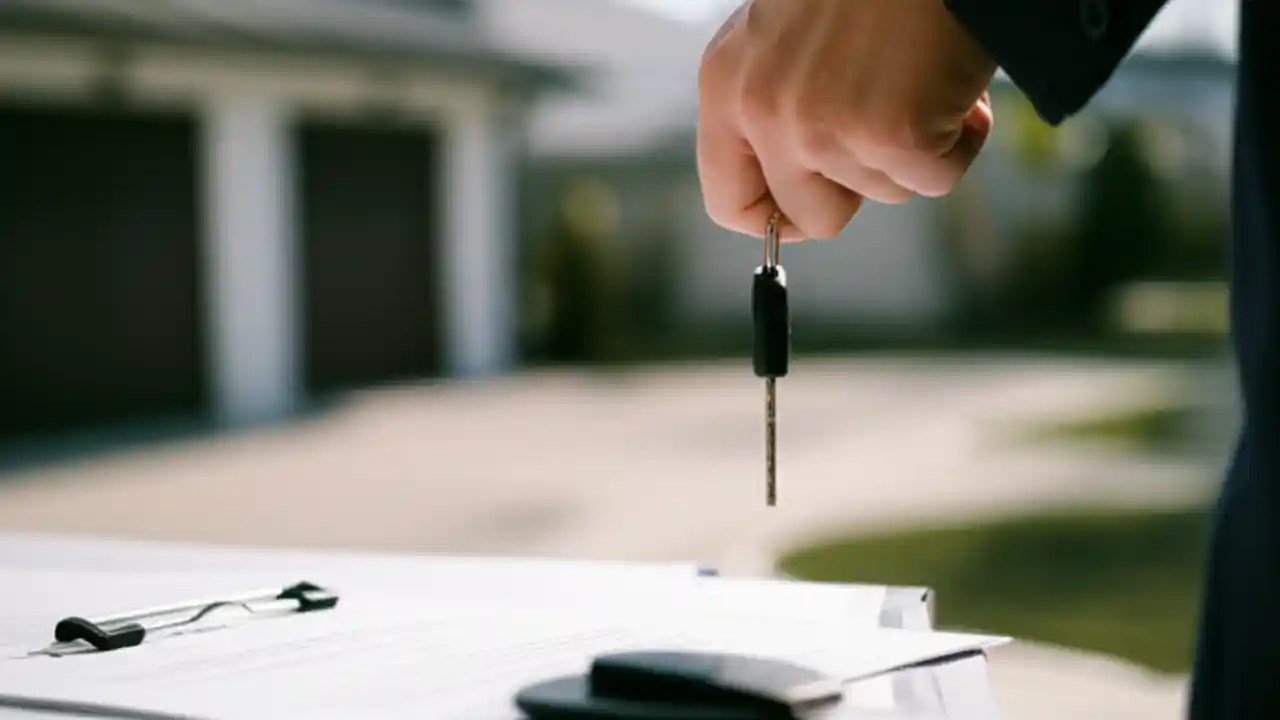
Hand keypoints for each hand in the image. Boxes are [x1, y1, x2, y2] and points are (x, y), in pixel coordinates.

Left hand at [698, 0, 996, 239]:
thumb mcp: (784, 38)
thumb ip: (774, 107)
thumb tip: (794, 198)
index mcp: (727, 86)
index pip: (730, 202)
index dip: (779, 219)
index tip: (815, 209)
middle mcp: (764, 112)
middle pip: (814, 217)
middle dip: (860, 187)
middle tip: (887, 126)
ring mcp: (825, 128)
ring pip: (883, 194)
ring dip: (914, 147)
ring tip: (919, 74)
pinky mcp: (891, 135)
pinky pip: (936, 180)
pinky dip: (960, 140)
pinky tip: (952, 83)